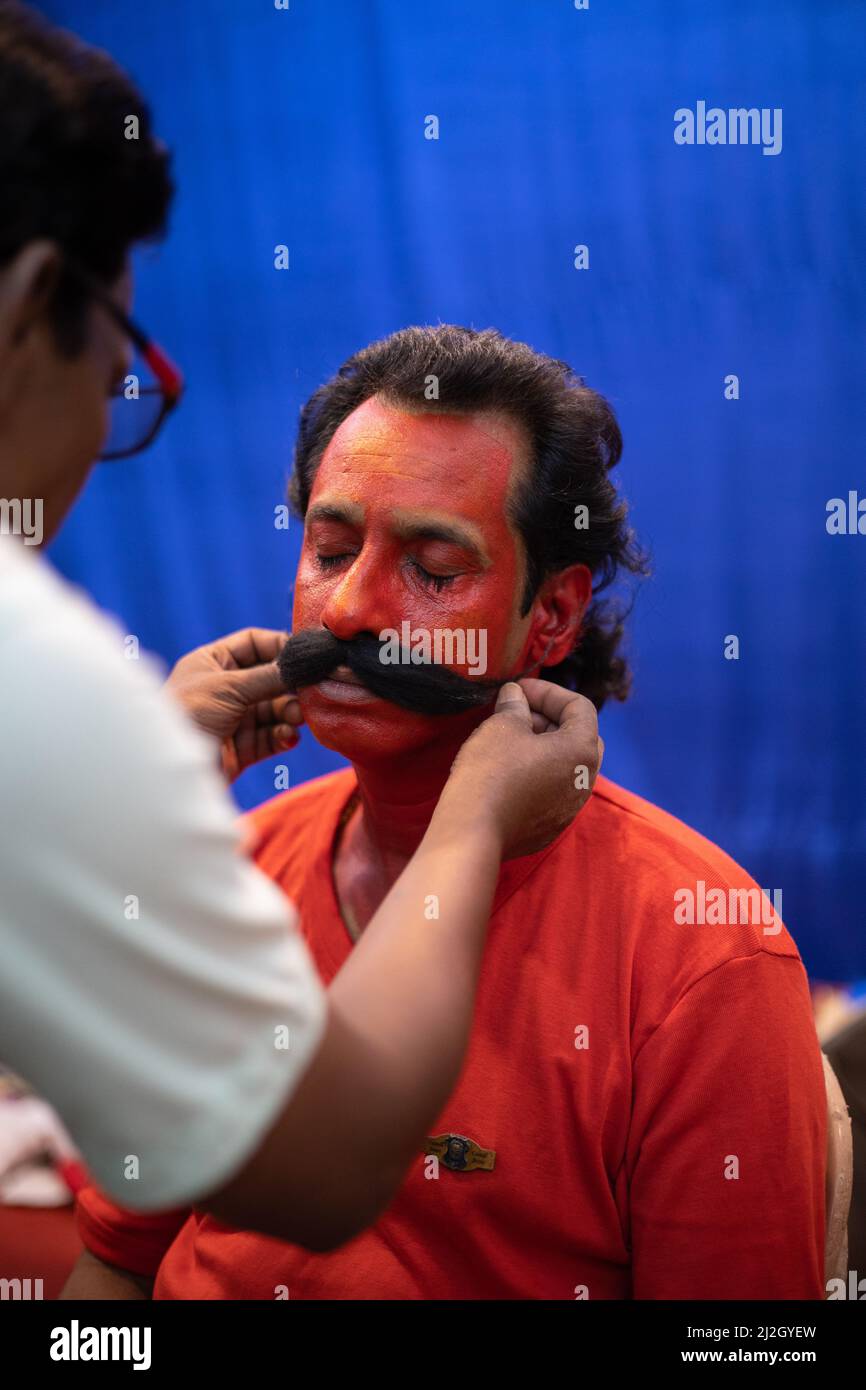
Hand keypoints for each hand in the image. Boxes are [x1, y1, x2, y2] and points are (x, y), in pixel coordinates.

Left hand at [165, 628, 303, 780]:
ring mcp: (236, 718)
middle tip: (313, 690)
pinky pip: (274, 736)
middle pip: (272, 678)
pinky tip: (288, 736)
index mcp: (214, 662)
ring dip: (291, 711)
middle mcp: (226, 688)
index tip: (307, 655)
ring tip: (297, 717)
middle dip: (292, 684)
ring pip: (277, 709)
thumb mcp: (229, 687)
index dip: (281, 646)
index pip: (255, 643)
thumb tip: (306, 662)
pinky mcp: (244, 747)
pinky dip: (285, 735)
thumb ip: (270, 675)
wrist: (168, 770)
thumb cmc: (188, 715)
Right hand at [439, 678, 602, 857]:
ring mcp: (569, 809)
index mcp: (582, 751)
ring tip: (509, 740)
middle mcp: (585, 781)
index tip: (520, 689)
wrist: (474, 831)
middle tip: (518, 712)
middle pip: (578, 737)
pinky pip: (551, 792)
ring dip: (543, 747)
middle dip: (549, 718)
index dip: (549, 691)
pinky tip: (508, 772)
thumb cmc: (491, 771)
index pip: (580, 707)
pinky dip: (536, 774)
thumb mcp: (501, 726)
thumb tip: (516, 696)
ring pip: (565, 766)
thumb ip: (515, 706)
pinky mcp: (550, 828)